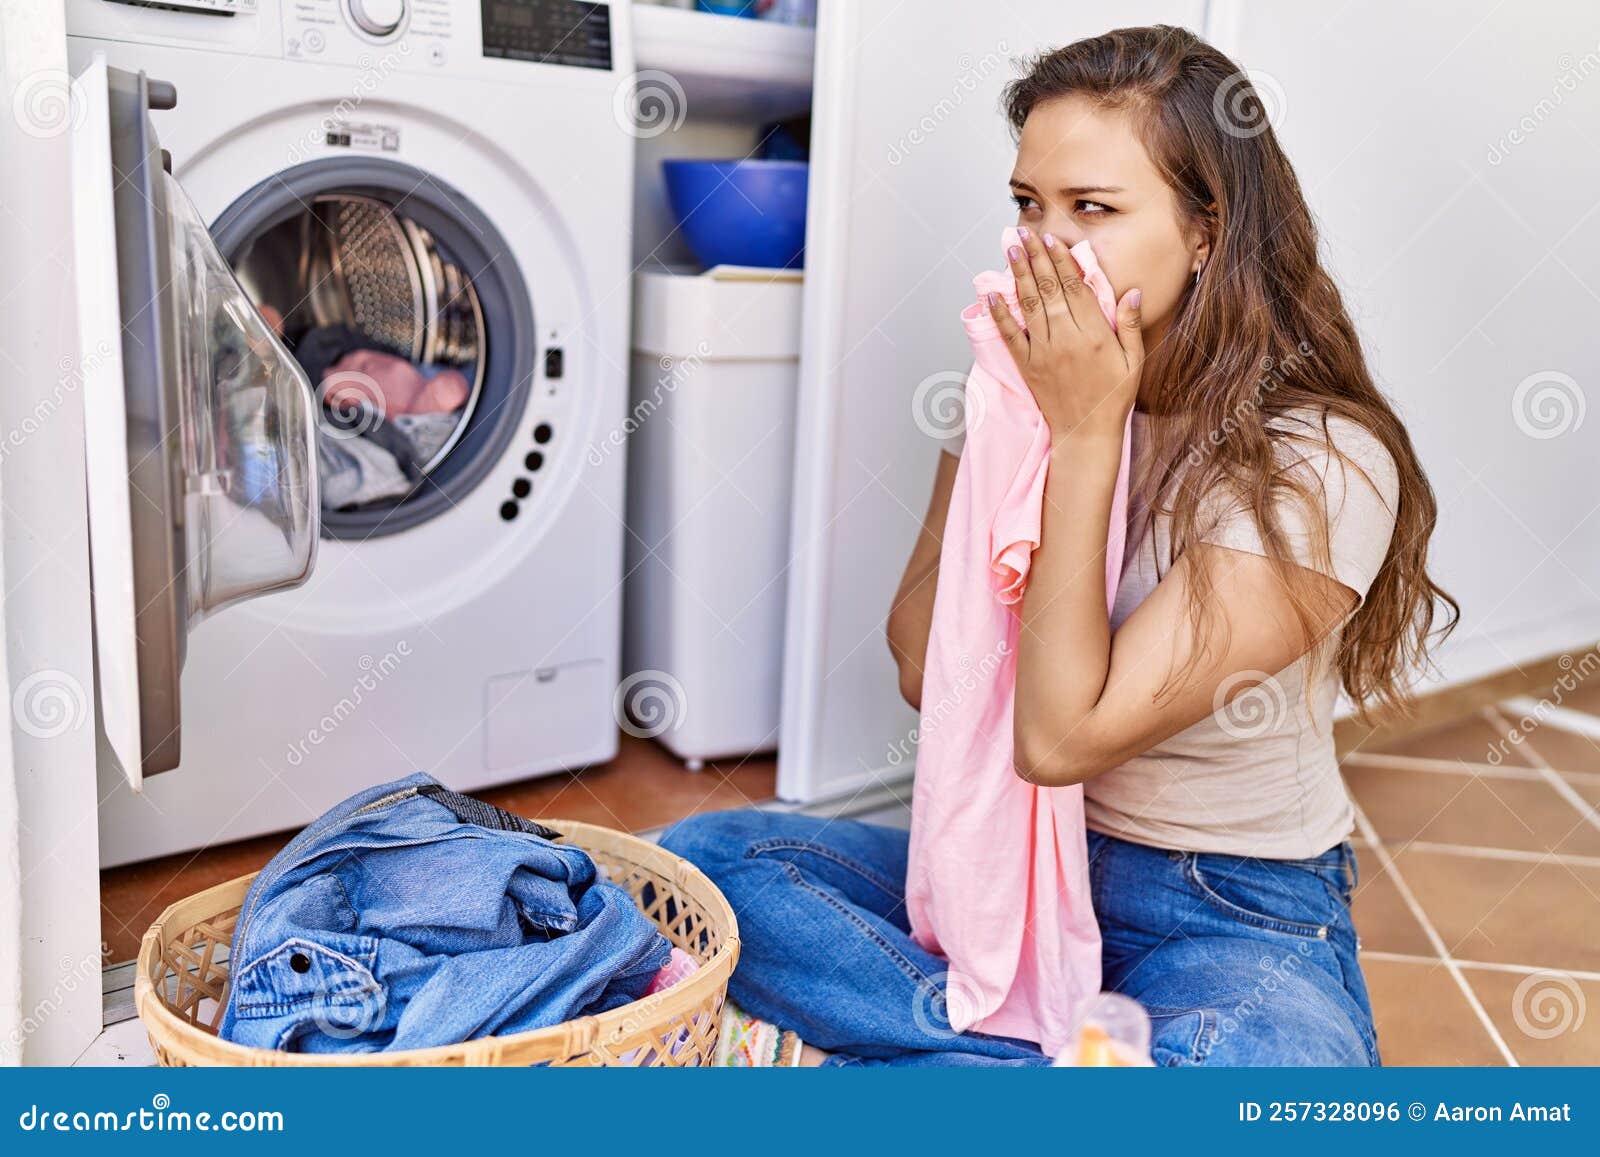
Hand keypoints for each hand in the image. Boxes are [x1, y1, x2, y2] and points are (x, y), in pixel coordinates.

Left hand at [985, 227, 1143, 440]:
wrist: (1086, 433)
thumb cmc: (1113, 398)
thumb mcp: (1133, 362)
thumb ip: (1130, 326)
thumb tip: (1132, 292)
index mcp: (1095, 335)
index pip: (1075, 288)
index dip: (1062, 261)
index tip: (1052, 240)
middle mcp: (1066, 339)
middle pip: (1049, 290)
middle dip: (1036, 258)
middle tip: (1025, 234)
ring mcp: (1044, 352)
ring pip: (1030, 306)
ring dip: (1019, 276)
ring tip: (1011, 250)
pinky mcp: (1028, 366)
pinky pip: (1011, 336)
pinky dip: (1001, 315)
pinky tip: (992, 295)